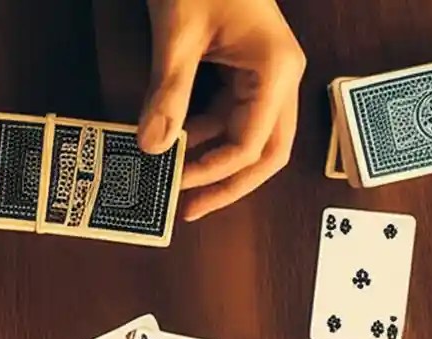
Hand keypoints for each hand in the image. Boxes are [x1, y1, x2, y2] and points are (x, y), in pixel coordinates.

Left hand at [138, 0, 305, 218]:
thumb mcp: (177, 36)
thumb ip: (167, 93)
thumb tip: (151, 146)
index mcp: (276, 70)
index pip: (251, 142)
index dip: (214, 171)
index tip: (175, 183)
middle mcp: (280, 78)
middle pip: (265, 152)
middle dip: (227, 184)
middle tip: (188, 209)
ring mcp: (265, 76)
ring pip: (247, 138)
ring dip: (211, 160)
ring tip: (171, 181)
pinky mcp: (245, 72)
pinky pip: (230, 117)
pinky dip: (202, 135)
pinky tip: (172, 145)